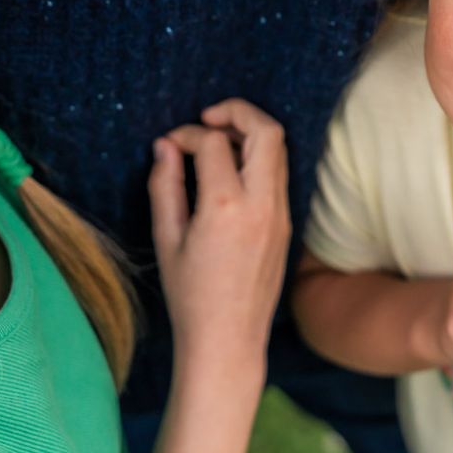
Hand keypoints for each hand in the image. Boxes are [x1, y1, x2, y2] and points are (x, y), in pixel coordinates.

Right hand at [148, 99, 289, 369]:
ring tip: (217, 140)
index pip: (214, 143)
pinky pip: (279, 174)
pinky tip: (230, 169)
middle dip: (237, 112)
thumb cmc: (190, 296)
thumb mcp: (167, 239)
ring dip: (251, 133)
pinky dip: (259, 158)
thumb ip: (165, 186)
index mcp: (227, 207)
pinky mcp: (287, 223)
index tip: (170, 144)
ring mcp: (281, 213)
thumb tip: (165, 145)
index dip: (189, 133)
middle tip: (208, 117)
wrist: (229, 339)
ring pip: (279, 150)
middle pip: (267, 131)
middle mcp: (263, 204)